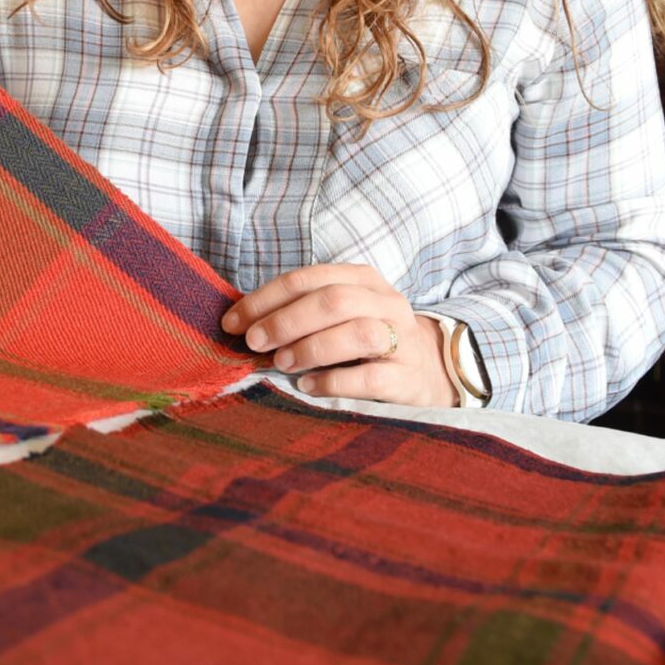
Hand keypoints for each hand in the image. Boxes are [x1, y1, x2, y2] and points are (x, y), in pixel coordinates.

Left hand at [221, 262, 457, 406]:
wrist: (431, 369)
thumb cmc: (368, 340)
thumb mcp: (341, 314)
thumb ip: (302, 311)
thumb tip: (242, 323)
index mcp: (363, 280)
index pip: (309, 278)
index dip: (266, 298)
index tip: (233, 321)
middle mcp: (386, 303)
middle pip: (334, 300)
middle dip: (286, 321)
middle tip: (254, 343)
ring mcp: (403, 340)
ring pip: (357, 333)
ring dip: (310, 348)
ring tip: (281, 364)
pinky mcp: (408, 378)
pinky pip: (370, 377)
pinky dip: (334, 381)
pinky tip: (308, 386)